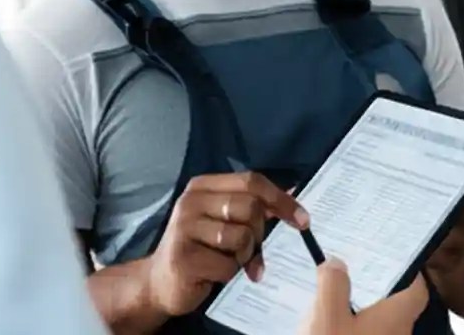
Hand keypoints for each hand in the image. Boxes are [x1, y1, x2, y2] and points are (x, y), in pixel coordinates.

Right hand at [145, 172, 309, 317]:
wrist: (160, 281)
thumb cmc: (199, 247)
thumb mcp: (221, 219)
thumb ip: (249, 204)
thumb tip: (292, 191)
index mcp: (201, 186)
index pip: (250, 181)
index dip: (280, 199)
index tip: (303, 220)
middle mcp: (190, 202)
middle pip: (249, 208)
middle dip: (259, 233)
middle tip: (252, 250)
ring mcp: (184, 229)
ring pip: (241, 237)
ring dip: (245, 256)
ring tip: (232, 262)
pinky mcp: (184, 258)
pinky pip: (228, 265)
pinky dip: (230, 274)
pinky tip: (215, 275)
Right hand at [301, 257, 428, 334]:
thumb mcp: (328, 316)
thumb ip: (333, 285)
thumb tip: (336, 262)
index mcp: (396, 316)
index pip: (417, 291)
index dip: (411, 274)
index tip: (396, 258)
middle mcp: (399, 333)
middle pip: (398, 306)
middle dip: (380, 289)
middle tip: (357, 270)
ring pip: (382, 324)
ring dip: (365, 311)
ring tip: (339, 294)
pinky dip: (357, 328)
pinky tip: (334, 324)